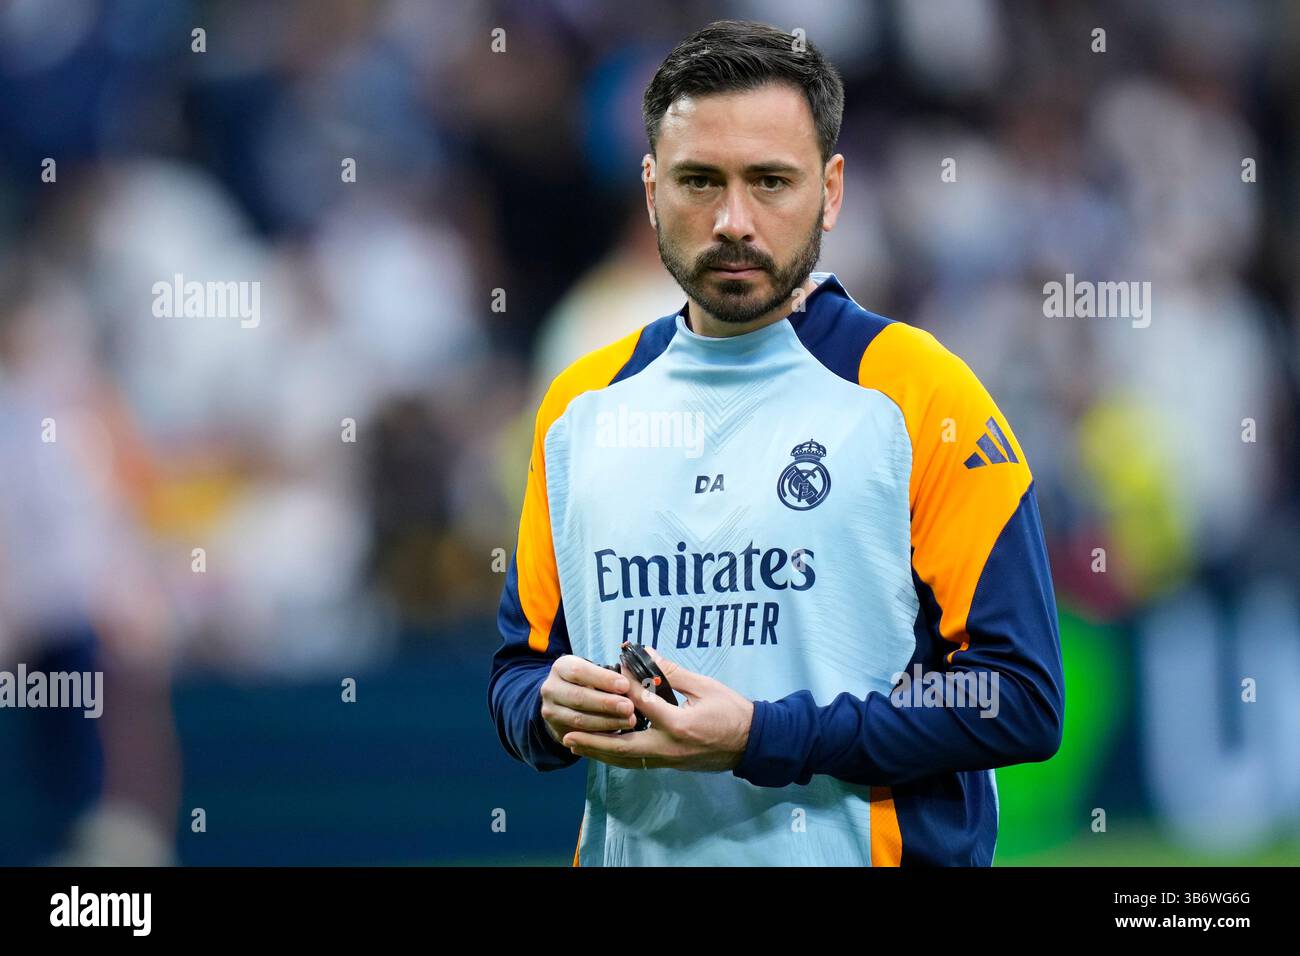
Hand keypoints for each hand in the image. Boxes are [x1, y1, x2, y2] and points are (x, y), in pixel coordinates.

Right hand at [539, 655, 638, 744]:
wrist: (563, 700)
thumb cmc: (586, 681)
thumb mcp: (593, 670)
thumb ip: (609, 674)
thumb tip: (633, 678)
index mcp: (561, 667)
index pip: (579, 671)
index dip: (603, 679)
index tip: (625, 685)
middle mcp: (551, 689)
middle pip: (578, 697)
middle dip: (606, 703)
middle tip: (629, 707)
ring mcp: (551, 712)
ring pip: (579, 719)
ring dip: (606, 722)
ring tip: (629, 721)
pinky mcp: (557, 731)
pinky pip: (579, 736)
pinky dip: (600, 735)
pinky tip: (618, 735)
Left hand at [563, 647, 754, 772]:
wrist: (752, 743)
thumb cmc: (732, 711)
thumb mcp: (705, 686)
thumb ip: (672, 672)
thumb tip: (644, 654)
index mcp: (678, 724)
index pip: (640, 704)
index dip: (622, 685)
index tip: (609, 670)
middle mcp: (669, 747)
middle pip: (622, 746)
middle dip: (593, 740)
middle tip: (567, 732)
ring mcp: (669, 760)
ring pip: (626, 760)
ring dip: (599, 752)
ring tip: (574, 743)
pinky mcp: (670, 766)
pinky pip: (637, 763)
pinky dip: (616, 757)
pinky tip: (602, 750)